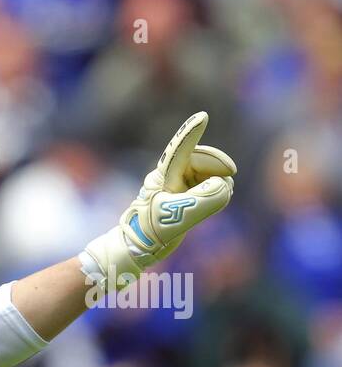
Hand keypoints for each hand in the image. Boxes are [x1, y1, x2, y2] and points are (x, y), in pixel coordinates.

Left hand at [82, 111, 235, 289]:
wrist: (136, 250)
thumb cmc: (148, 233)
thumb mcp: (175, 219)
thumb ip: (202, 202)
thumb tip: (225, 186)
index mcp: (164, 177)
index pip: (180, 150)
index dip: (191, 133)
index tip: (202, 117)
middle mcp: (170, 176)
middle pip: (201, 160)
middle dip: (218, 167)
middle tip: (230, 178)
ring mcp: (177, 185)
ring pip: (206, 172)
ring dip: (219, 180)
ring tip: (221, 196)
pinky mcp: (184, 195)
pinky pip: (207, 184)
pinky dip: (217, 189)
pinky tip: (218, 199)